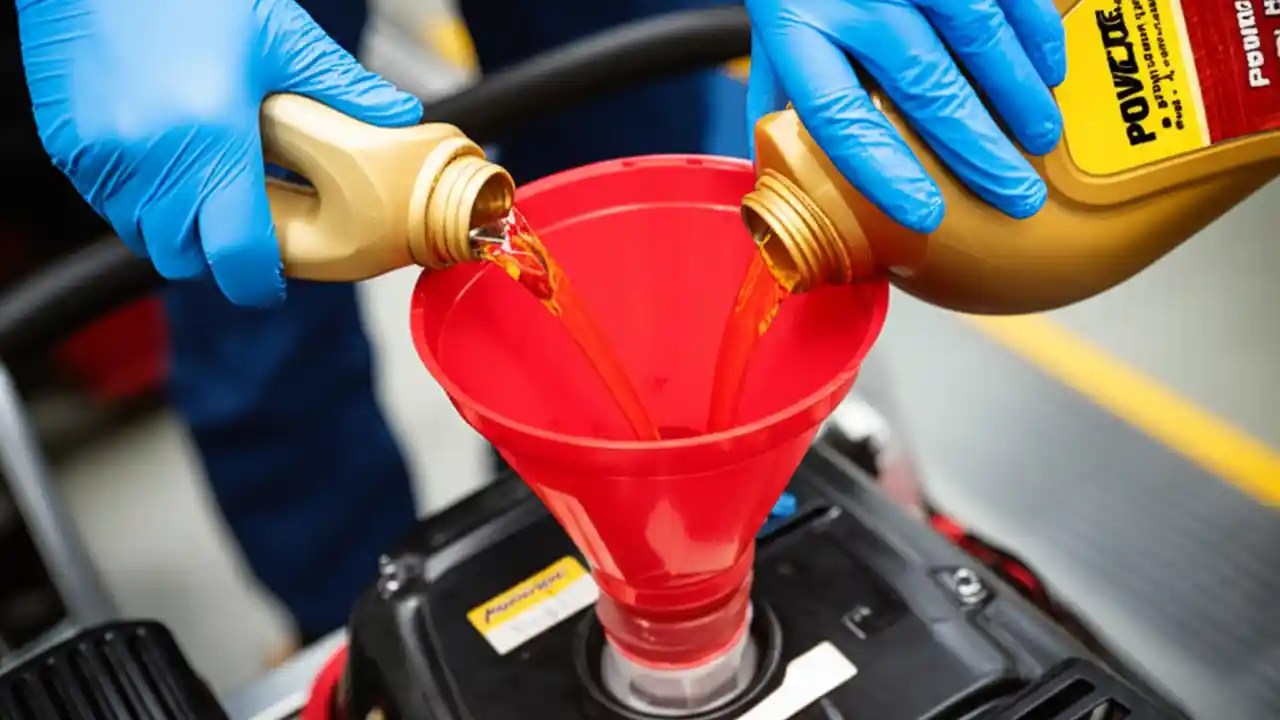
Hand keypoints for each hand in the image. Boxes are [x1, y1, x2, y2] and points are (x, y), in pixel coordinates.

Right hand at [16, 0, 422, 306]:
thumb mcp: (281, 35)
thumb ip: (345, 88)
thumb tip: (401, 117)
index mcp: (210, 139)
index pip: (237, 256)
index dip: (260, 283)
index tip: (274, 281)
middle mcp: (148, 160)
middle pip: (187, 260)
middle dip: (220, 257)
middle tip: (249, 229)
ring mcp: (102, 158)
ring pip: (144, 237)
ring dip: (180, 231)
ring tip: (210, 190)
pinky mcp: (70, 148)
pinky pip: (110, 205)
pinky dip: (143, 203)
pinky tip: (170, 164)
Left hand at [746, 0, 1065, 232]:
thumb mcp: (773, 29)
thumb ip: (780, 93)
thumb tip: (783, 171)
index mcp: (796, 27)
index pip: (840, 116)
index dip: (884, 172)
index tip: (925, 214)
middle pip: (923, 85)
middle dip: (978, 149)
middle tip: (1016, 197)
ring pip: (976, 36)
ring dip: (1017, 94)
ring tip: (1042, 139)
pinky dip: (1035, 30)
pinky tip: (1051, 71)